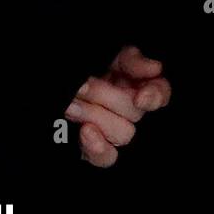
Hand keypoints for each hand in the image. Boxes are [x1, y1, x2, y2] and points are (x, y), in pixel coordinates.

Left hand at [64, 45, 171, 168]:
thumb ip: (131, 60)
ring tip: (72, 106)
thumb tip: (155, 69)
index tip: (140, 97)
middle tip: (82, 86)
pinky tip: (85, 131)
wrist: (53, 86)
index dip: (155, 96)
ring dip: (96, 117)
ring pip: (124, 134)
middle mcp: (129, 110)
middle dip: (107, 98)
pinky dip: (98, 147)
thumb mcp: (109, 54)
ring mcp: (113, 132)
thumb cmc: (83, 69)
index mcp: (136, 85)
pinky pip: (107, 158)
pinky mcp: (95, 150)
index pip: (160, 93)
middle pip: (136, 113)